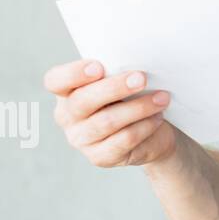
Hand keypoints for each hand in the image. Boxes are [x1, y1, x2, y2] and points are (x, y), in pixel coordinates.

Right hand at [44, 59, 178, 166]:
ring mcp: (81, 139)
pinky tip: (158, 117)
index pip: (55, 81)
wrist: (152, 130)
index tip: (99, 67)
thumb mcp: (122, 80)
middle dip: (115, 87)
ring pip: (107, 121)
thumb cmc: (133, 96)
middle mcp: (68, 116)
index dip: (73, 74)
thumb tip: (135, 62)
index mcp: (67, 91)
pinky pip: (123, 140)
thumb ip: (118, 71)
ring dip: (139, 107)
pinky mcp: (99, 157)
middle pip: (83, 101)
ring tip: (162, 98)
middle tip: (141, 78)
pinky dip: (144, 126)